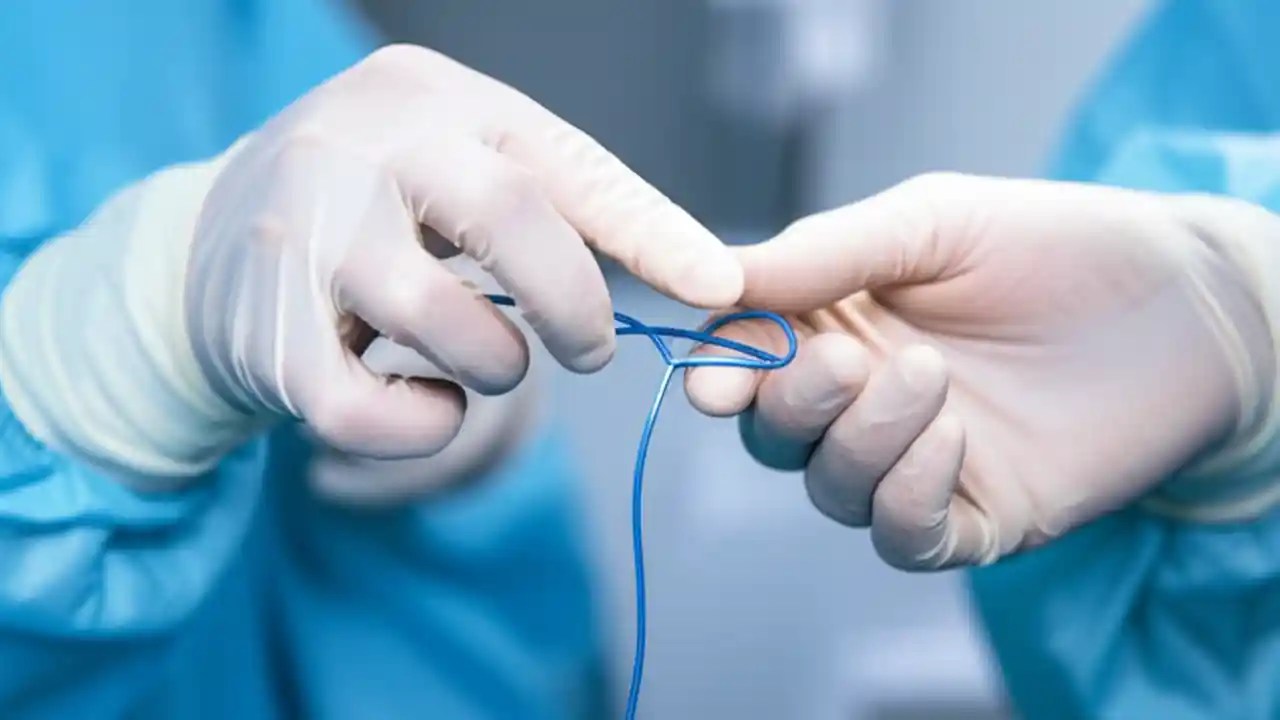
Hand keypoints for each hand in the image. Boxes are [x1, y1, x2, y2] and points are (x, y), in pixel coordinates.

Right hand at [0, 45, 741, 496]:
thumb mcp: (459, 170)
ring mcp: (302, 231)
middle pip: (508, 219)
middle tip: (590, 351)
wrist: (210, 243)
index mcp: (432, 97)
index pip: (567, 165)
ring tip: (487, 360)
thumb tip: (702, 274)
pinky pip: (368, 409)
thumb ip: (558, 205)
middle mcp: (361, 144)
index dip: (655, 233)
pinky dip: (423, 426)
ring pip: (442, 319)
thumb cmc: (376, 209)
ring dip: (495, 365)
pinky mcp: (261, 328)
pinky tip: (428, 404)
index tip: (723, 288)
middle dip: (573, 303)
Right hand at [685, 173, 1279, 568]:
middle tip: (847, 362)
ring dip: (863, 441)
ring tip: (930, 377)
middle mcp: (863, 399)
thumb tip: (721, 275)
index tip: (717, 382)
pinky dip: (906, 497)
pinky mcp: (974, 516)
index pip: (746, 359)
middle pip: (774, 432)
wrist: (1186, 304)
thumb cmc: (1056, 245)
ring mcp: (916, 462)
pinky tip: (951, 440)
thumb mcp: (933, 221)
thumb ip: (827, 252)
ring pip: (832, 487)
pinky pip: (905, 536)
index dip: (721, 372)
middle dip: (792, 404)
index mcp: (836, 322)